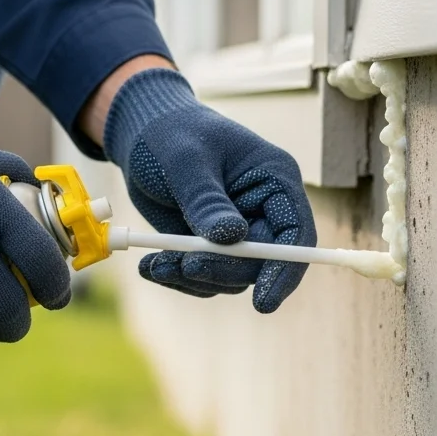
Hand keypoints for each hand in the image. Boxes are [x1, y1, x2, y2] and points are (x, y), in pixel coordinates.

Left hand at [103, 68, 315, 312]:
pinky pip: (203, 274)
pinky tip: (149, 266)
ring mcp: (235, 230)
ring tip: (154, 265)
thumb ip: (207, 200)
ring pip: (229, 274)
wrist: (140, 133)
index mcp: (273, 179)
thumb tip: (231, 239)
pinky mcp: (208, 243)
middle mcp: (261, 209)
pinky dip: (177, 275)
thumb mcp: (186, 161)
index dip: (285, 270)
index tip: (263, 302)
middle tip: (183, 266)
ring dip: (192, 277)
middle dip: (222, 271)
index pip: (295, 233)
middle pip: (260, 262)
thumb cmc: (170, 133)